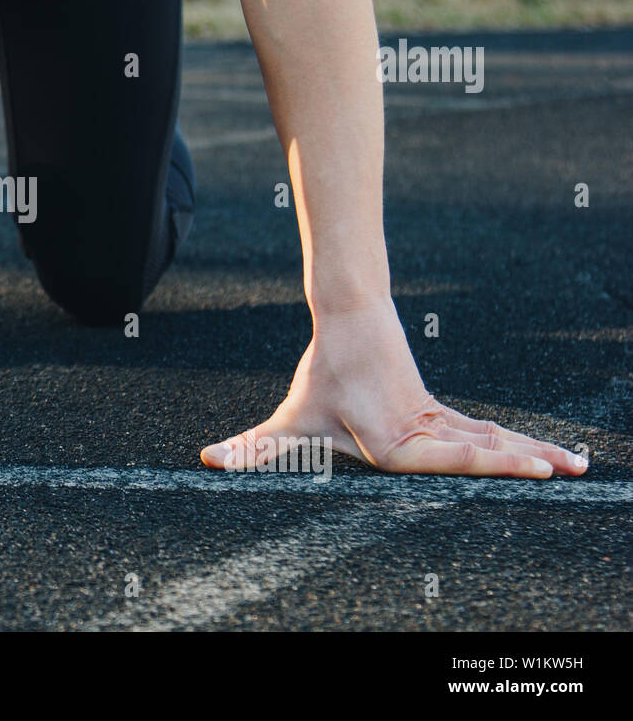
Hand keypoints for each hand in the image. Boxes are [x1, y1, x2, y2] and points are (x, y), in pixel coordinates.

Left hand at [201, 301, 586, 478]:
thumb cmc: (322, 375)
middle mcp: (421, 431)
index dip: (486, 460)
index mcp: (393, 439)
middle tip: (569, 470)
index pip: (445, 455)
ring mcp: (437, 418)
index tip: (527, 466)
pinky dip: (518, 442)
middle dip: (524, 461)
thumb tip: (208, 460)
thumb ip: (253, 446)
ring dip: (533, 450)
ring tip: (579, 464)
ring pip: (491, 435)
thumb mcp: (289, 419)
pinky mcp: (442, 410)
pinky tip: (548, 454)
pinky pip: (486, 429)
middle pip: (481, 447)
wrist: (350, 317)